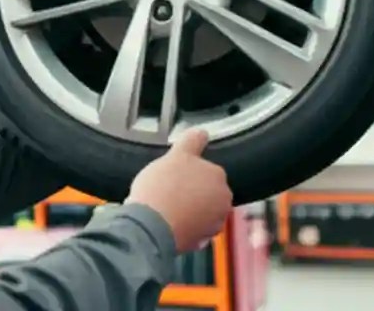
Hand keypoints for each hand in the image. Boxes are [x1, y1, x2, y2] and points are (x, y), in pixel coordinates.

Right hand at [124, 128, 232, 252]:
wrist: (150, 225)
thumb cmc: (162, 189)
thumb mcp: (176, 155)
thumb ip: (192, 141)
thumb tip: (202, 131)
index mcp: (219, 178)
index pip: (207, 169)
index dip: (188, 171)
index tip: (173, 174)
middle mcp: (223, 202)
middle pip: (206, 192)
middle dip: (191, 191)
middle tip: (168, 189)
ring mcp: (213, 224)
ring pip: (200, 212)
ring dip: (188, 209)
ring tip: (166, 206)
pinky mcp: (201, 242)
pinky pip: (193, 229)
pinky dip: (183, 225)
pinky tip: (167, 221)